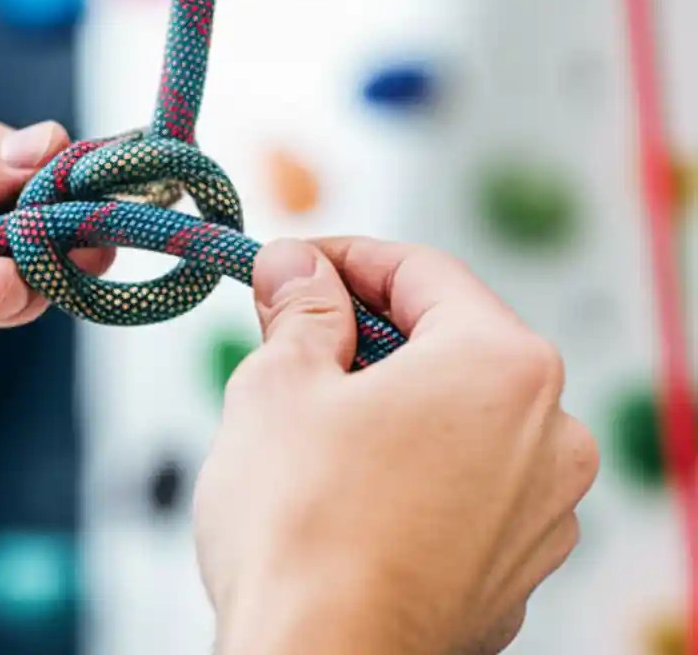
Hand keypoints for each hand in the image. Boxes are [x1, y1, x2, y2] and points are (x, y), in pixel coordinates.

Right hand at [194, 237, 598, 654]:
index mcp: (502, 365)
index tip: (294, 264)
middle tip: (293, 341)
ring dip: (393, 408)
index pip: (423, 273)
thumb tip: (297, 268)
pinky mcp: (515, 572)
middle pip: (450, 347)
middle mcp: (550, 433)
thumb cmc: (298, 523)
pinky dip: (414, 474)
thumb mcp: (279, 384)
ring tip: (312, 429)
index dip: (345, 257)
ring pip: (460, 423)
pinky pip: (465, 492)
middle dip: (367, 337)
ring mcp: (543, 512)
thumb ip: (299, 310)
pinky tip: (348, 495)